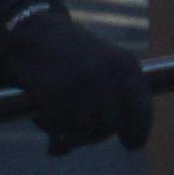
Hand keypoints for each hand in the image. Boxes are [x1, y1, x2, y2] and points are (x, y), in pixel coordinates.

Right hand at [0, 0, 147, 156]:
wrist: (31, 30)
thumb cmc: (68, 53)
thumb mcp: (104, 65)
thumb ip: (116, 98)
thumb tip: (132, 143)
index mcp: (127, 67)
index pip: (142, 111)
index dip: (137, 133)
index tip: (130, 144)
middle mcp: (109, 76)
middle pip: (110, 126)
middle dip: (94, 137)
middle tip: (77, 137)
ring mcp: (83, 84)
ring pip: (85, 131)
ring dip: (70, 137)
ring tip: (59, 135)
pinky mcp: (56, 93)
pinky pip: (58, 126)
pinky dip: (50, 127)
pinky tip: (42, 119)